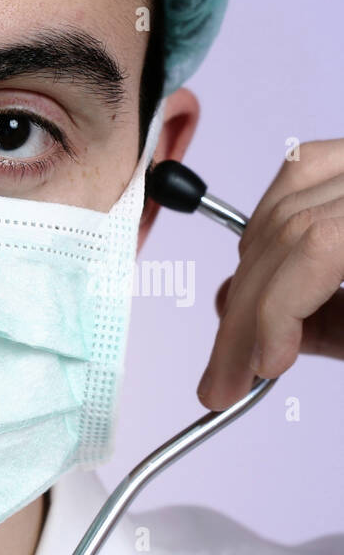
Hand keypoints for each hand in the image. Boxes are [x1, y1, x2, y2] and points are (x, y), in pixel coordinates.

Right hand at [197, 140, 343, 409]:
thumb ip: (340, 331)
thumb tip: (263, 347)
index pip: (315, 245)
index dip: (274, 312)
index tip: (258, 369)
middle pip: (287, 231)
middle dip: (246, 316)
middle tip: (222, 380)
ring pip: (281, 205)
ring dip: (248, 278)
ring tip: (241, 337)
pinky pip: (299, 173)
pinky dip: (266, 223)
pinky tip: (260, 271)